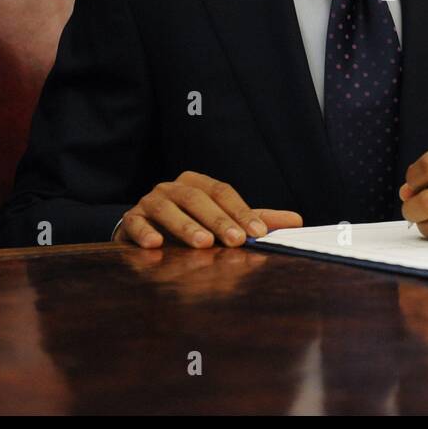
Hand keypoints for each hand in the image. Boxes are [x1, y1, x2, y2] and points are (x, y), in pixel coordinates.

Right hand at [113, 171, 302, 248]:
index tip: (259, 232)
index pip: (222, 192)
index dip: (241, 211)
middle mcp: (173, 187)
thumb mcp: (223, 221)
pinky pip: (135, 222)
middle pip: (196, 197)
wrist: (146, 232)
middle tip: (235, 240)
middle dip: (217, 219)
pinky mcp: (130, 219)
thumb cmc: (191, 225)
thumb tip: (297, 221)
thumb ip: (255, 219)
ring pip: (167, 208)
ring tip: (202, 243)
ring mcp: (149, 201)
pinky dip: (145, 232)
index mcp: (198, 183)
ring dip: (185, 225)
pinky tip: (156, 244)